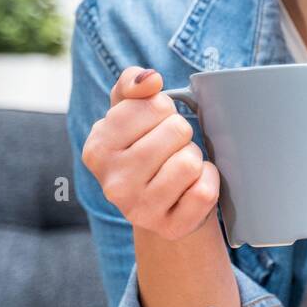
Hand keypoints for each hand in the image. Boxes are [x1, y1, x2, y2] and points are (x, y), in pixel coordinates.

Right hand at [80, 66, 221, 241]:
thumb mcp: (130, 111)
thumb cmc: (145, 148)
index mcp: (97, 148)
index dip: (163, 111)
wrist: (160, 203)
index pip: (154, 105)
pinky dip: (208, 181)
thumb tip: (149, 79)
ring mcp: (139, 209)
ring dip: (193, 158)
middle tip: (168, 150)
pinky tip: (191, 187)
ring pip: (190, 161)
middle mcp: (112, 183)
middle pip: (177, 130)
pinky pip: (205, 190)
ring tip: (178, 168)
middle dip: (180, 135)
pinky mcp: (169, 227)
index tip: (152, 127)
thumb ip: (132, 83)